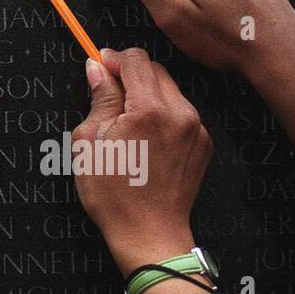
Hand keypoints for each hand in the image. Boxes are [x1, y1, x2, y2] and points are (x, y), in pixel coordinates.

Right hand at [74, 48, 212, 293]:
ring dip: (147, 94)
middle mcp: (180, 114)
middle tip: (109, 94)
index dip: (113, 58)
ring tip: (127, 121)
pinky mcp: (203, 144)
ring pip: (170, 90)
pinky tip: (145, 138)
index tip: (99, 66)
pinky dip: (162, 115)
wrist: (150, 235)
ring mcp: (196, 129)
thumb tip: (97, 68)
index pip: (136, 60)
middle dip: (130, 74)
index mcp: (149, 110)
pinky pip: (181, 113)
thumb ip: (100, 99)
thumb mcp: (91, 142)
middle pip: (155, 70)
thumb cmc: (114, 194)